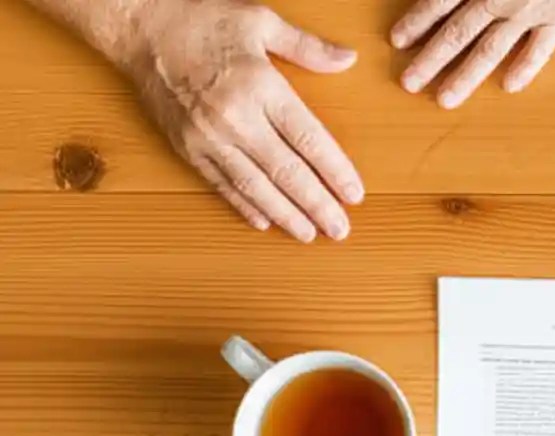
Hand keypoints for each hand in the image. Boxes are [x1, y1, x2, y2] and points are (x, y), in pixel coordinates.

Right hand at [124, 0, 363, 241]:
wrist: (138, 25)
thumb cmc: (201, 18)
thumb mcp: (260, 20)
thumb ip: (306, 47)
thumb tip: (347, 59)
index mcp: (261, 86)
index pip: (308, 139)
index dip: (335, 171)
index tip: (354, 194)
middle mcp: (235, 117)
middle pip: (286, 171)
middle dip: (317, 204)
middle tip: (339, 230)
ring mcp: (208, 136)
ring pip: (254, 185)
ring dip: (284, 214)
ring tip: (308, 234)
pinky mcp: (186, 146)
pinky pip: (220, 183)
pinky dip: (243, 205)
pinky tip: (264, 222)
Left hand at [392, 0, 554, 107]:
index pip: (439, 1)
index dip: (417, 21)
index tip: (398, 41)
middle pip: (457, 33)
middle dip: (430, 60)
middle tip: (409, 83)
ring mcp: (530, 11)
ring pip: (491, 49)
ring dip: (466, 76)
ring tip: (446, 99)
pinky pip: (541, 49)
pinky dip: (526, 69)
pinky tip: (510, 87)